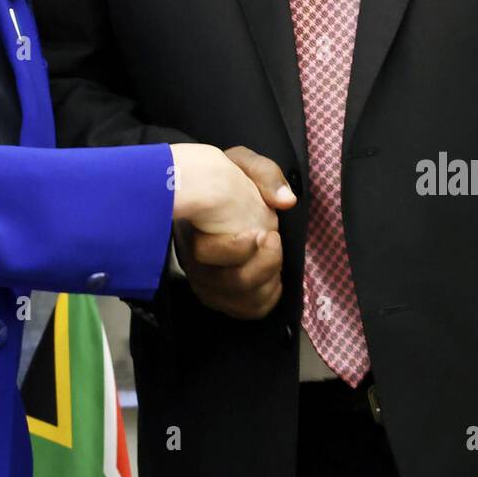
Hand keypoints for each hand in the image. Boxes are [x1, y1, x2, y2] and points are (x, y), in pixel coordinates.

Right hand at [174, 146, 296, 319]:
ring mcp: (206, 285)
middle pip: (229, 282)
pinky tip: (273, 275)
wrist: (221, 201)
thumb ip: (265, 173)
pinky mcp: (221, 299)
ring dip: (270, 277)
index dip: (235, 249)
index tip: (261, 232)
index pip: (203, 254)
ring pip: (242, 299)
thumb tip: (285, 201)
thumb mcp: (243, 165)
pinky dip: (269, 295)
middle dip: (264, 263)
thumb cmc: (230, 183)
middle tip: (273, 239)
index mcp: (192, 229)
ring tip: (275, 253)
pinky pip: (249, 310)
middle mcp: (193, 263)